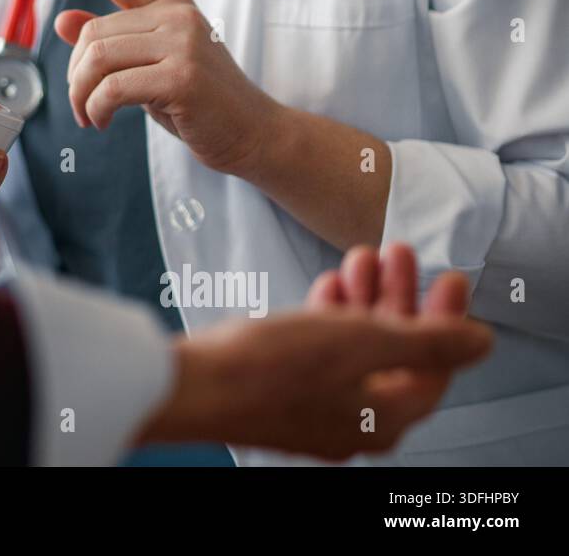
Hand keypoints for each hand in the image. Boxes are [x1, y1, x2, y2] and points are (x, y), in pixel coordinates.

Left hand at [18, 0, 280, 176]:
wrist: (253, 134)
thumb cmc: (199, 101)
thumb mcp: (150, 63)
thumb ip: (113, 40)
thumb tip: (63, 21)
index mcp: (170, 3)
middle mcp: (177, 15)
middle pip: (93, 32)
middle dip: (74, 74)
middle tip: (82, 104)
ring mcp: (183, 44)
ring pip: (97, 59)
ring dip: (80, 95)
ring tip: (89, 116)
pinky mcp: (182, 78)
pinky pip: (112, 88)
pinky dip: (96, 109)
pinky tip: (101, 123)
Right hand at [138, 247, 490, 460]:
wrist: (192, 385)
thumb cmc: (269, 369)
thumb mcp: (361, 342)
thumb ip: (428, 341)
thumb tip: (481, 341)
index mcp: (383, 418)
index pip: (435, 365)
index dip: (446, 317)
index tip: (446, 276)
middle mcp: (354, 421)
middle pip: (396, 355)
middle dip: (400, 298)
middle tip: (398, 253)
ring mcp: (316, 408)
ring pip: (358, 349)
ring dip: (366, 299)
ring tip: (360, 257)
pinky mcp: (284, 391)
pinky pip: (324, 352)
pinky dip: (332, 316)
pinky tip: (327, 286)